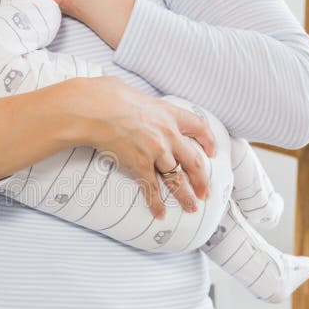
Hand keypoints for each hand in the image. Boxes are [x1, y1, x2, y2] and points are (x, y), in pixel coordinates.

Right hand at [77, 77, 214, 217]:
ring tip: (191, 207)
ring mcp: (156, 151)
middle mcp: (168, 134)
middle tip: (205, 192)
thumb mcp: (138, 95)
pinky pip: (151, 187)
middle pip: (193, 161)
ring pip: (177, 179)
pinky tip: (160, 212)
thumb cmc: (110, 97)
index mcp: (169, 113)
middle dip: (202, 180)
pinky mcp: (140, 164)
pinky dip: (156, 202)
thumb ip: (146, 107)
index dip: (208, 141)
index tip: (211, 152)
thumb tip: (139, 107)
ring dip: (185, 196)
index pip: (198, 127)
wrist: (96, 109)